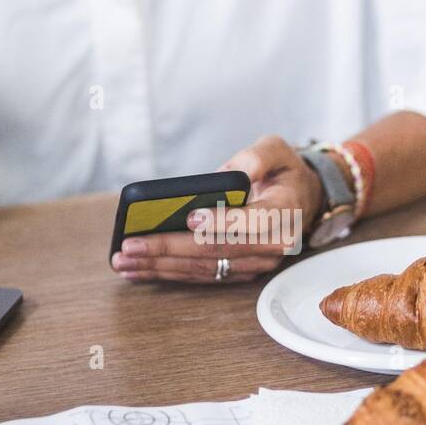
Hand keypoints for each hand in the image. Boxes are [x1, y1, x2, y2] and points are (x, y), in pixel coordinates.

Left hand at [111, 134, 325, 284]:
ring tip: (124, 262)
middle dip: (169, 249)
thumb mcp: (276, 149)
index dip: (220, 222)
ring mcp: (256, 263)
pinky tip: (140, 270)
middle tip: (130, 246)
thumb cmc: (281, 171)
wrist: (301, 199)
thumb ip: (256, 157)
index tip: (188, 217)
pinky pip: (202, 275)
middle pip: (216, 250)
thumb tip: (225, 174)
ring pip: (205, 268)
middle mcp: (272, 245)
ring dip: (161, 267)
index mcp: (284, 212)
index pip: (251, 222)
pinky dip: (169, 273)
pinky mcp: (239, 271)